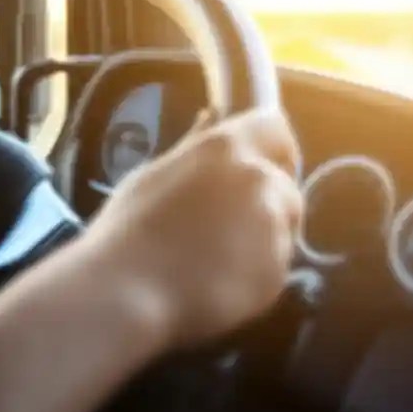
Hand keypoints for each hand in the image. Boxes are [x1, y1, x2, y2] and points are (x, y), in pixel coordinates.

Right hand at [79, 108, 302, 349]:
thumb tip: (212, 117)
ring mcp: (274, 228)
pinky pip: (275, 267)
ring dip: (261, 239)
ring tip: (216, 260)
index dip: (272, 147)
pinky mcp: (278, 273)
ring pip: (283, 228)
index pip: (275, 126)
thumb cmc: (127, 229)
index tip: (258, 164)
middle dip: (266, 201)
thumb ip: (193, 148)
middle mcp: (260, 180)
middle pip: (286, 184)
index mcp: (226, 148)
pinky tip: (218, 284)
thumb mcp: (152, 176)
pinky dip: (256, 274)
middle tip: (225, 225)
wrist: (127, 293)